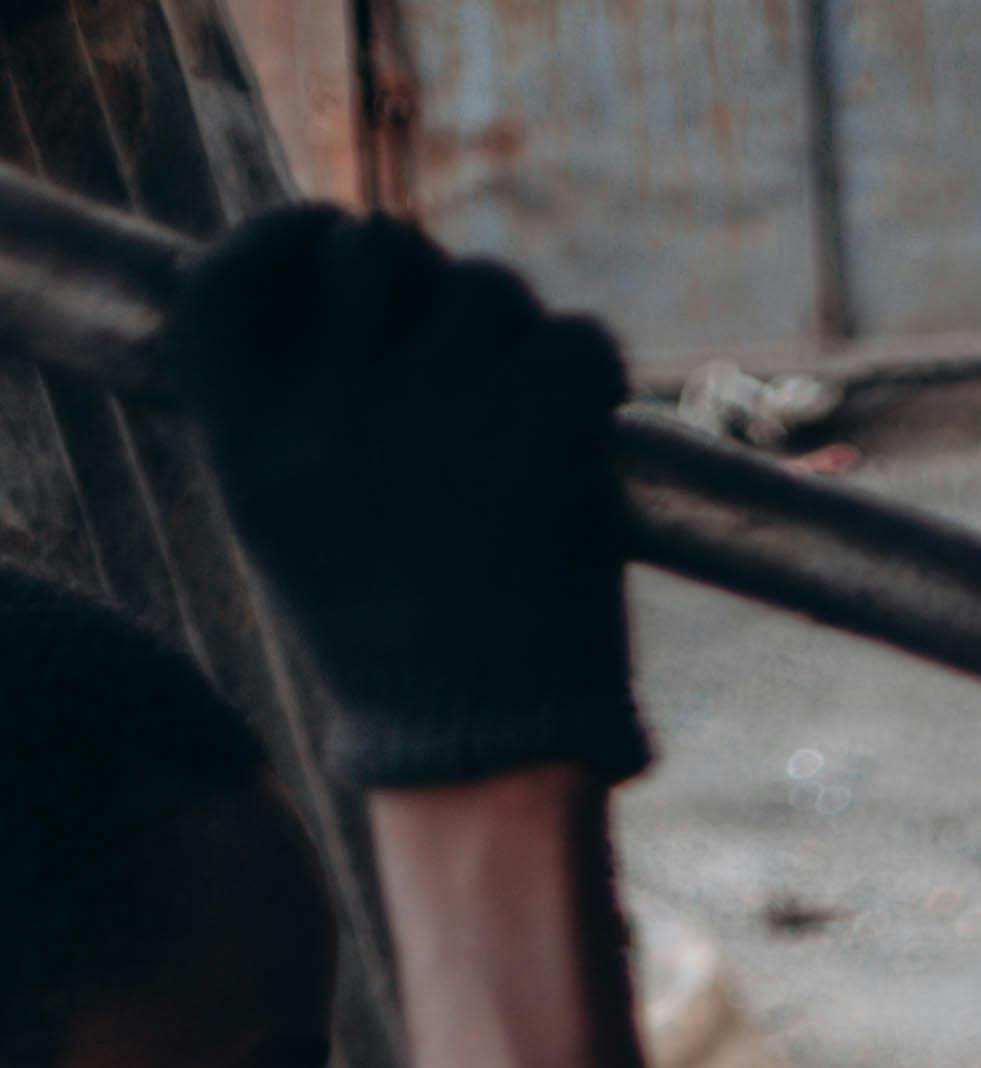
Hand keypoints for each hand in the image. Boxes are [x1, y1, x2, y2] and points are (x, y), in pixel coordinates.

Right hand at [164, 206, 643, 791]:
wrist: (488, 756)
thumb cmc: (391, 650)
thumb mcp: (289, 532)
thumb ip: (289, 407)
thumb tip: (331, 274)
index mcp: (247, 438)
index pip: (233, 274)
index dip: (285, 238)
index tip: (324, 241)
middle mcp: (331, 406)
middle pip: (372, 249)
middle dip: (418, 283)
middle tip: (448, 351)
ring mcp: (439, 405)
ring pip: (483, 287)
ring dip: (508, 336)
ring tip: (515, 430)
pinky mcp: (542, 422)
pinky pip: (572, 336)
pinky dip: (587, 373)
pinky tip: (581, 430)